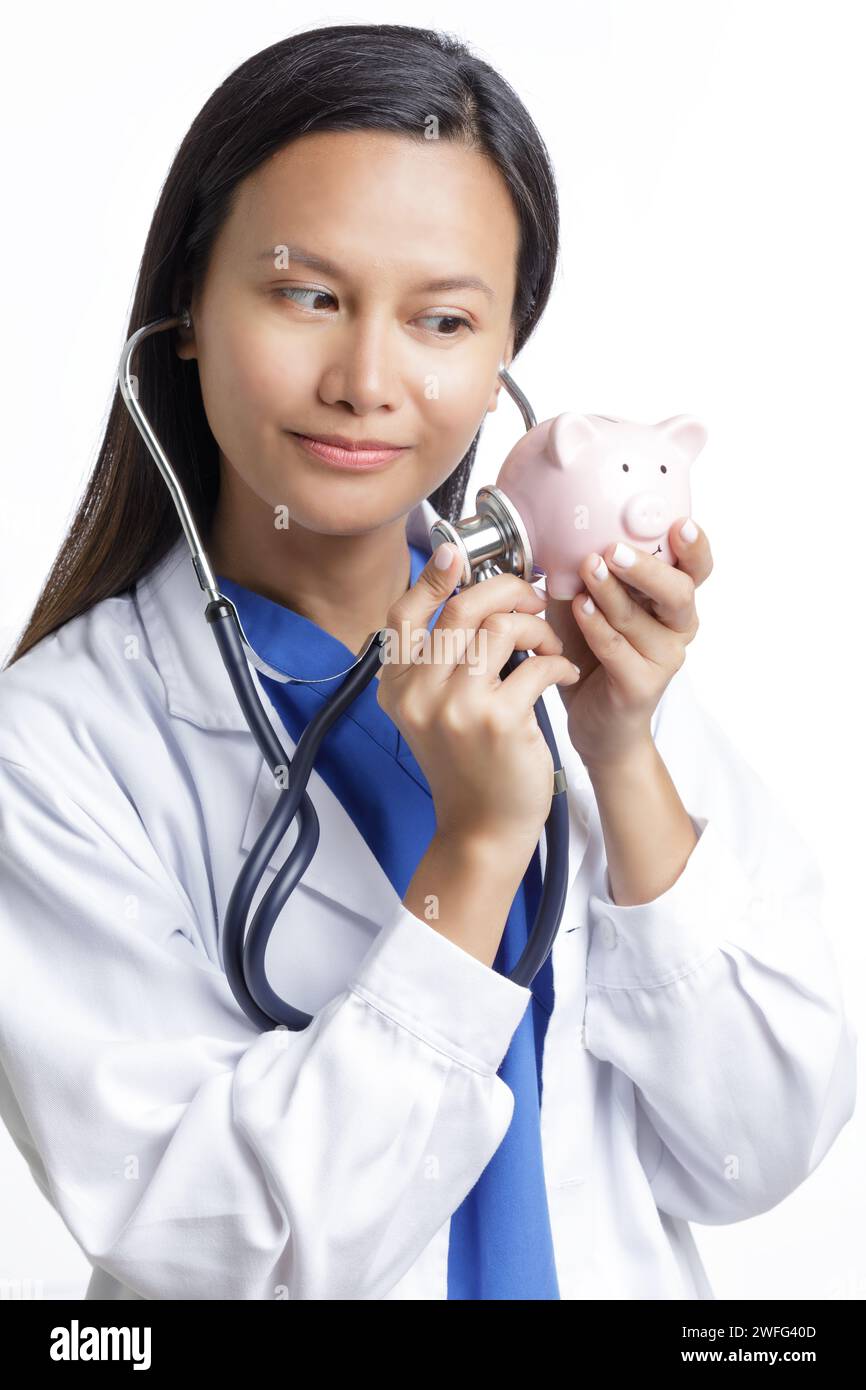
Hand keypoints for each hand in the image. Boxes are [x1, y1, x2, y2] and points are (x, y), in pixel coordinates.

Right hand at [377, 543, 579, 848]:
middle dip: (507, 591)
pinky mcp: (498, 720)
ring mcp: (456, 706)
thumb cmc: (468, 767)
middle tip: (532, 599)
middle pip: (462, 608)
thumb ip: (436, 664)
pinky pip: (537, 665)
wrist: (482, 829)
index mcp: (398, 687)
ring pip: (501, 627)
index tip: (457, 555)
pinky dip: (559, 665)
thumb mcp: (433, 713)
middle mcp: (419, 693)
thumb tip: (468, 594)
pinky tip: (564, 677)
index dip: (431, 578)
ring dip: (537, 629)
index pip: (404, 615)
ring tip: (550, 649)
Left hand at [542, 518, 712, 771]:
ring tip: (587, 570)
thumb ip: (586, 573)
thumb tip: (564, 532)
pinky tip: (581, 609)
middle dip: (646, 568)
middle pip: (679, 591)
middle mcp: (677, 627)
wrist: (597, 722)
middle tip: (614, 550)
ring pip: (642, 618)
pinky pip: (618, 649)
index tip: (680, 524)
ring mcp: (663, 658)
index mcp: (672, 601)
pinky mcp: (642, 685)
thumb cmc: (593, 656)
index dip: (694, 547)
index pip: (696, 568)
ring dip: (611, 592)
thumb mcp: (588, 603)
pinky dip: (597, 626)